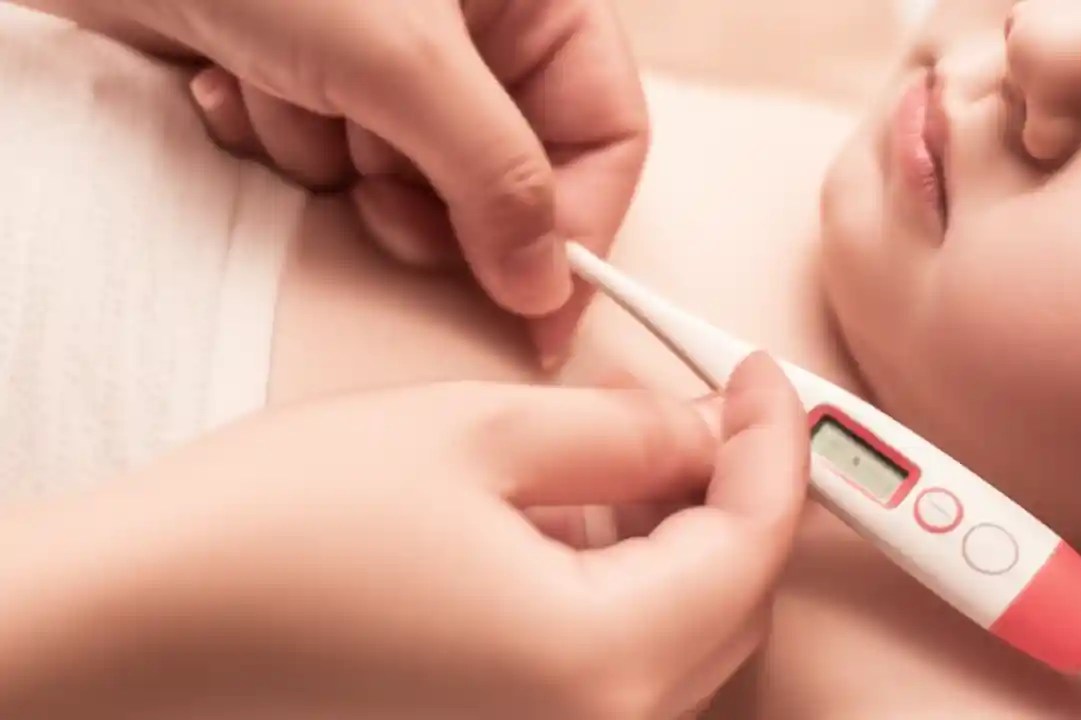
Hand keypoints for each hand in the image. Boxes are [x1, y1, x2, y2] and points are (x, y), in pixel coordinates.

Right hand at [0, 355, 807, 717]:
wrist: (138, 622)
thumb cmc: (277, 533)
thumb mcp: (479, 435)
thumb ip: (625, 434)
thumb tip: (704, 430)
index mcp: (600, 668)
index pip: (754, 546)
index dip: (777, 447)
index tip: (768, 381)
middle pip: (731, 605)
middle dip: (733, 496)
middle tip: (709, 407)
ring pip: (677, 640)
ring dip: (678, 543)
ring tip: (621, 459)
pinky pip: (609, 670)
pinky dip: (619, 592)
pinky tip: (568, 528)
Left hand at [106, 0, 648, 364]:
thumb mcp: (404, 59)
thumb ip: (494, 177)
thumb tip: (544, 283)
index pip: (605, 131)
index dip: (580, 228)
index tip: (543, 312)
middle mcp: (470, 30)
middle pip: (504, 174)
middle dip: (428, 194)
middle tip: (381, 188)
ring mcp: (388, 60)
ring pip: (406, 181)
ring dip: (335, 158)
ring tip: (284, 82)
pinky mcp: (313, 82)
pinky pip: (329, 166)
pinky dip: (278, 139)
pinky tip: (237, 75)